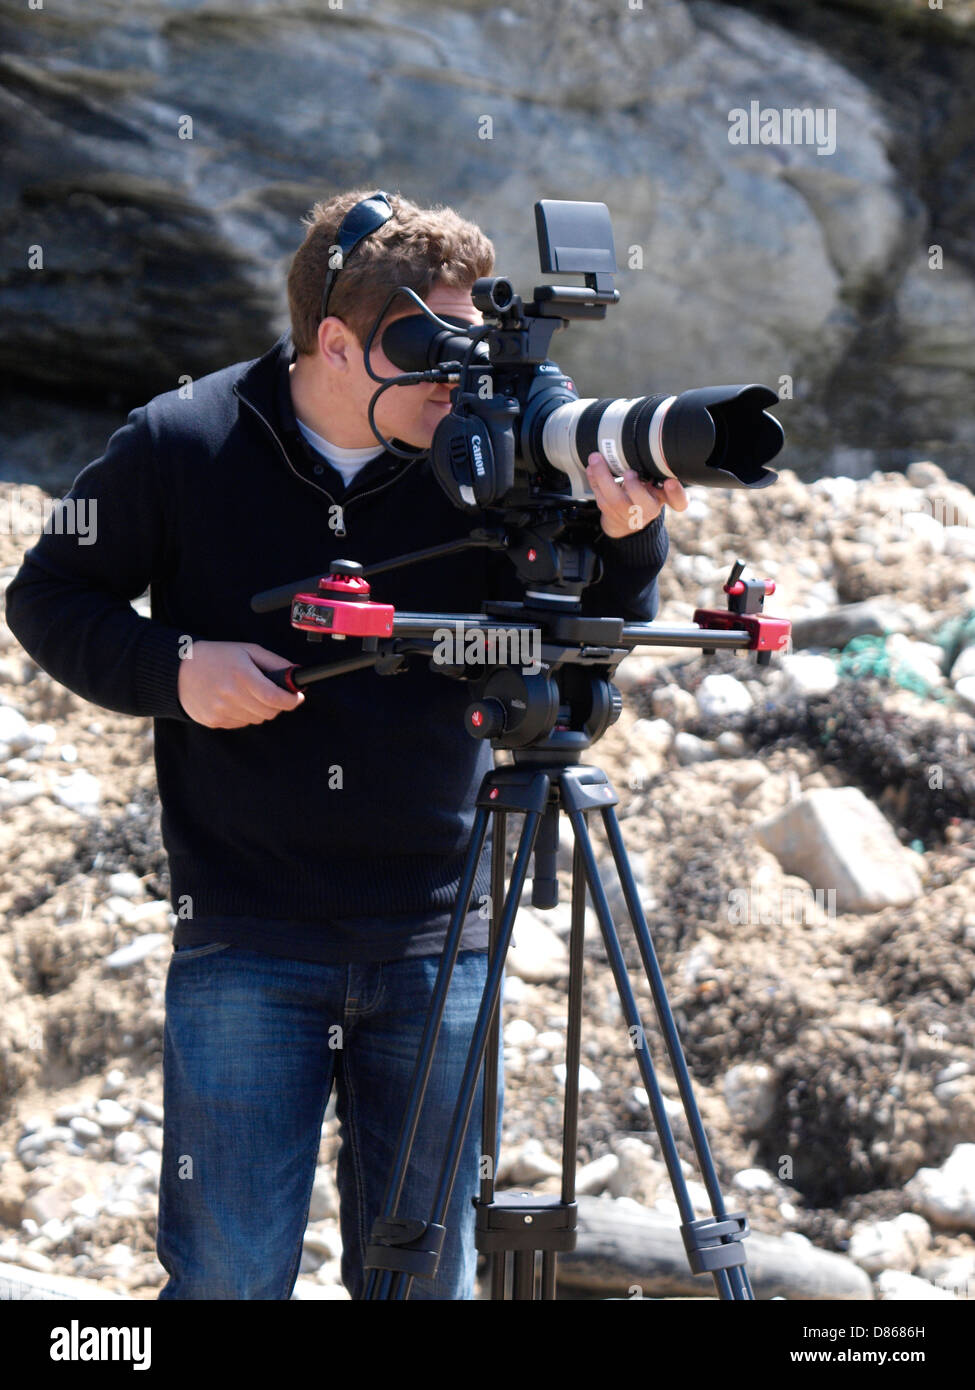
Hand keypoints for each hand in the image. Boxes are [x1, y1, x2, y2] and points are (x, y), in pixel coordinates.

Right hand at [177, 640, 304, 728]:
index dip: (292, 700)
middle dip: (278, 704)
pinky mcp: (214, 721)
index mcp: (241, 675)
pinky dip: (245, 714)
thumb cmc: (216, 657)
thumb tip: (296, 673)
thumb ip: (275, 662)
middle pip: (269, 712)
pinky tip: (235, 700)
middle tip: (273, 692)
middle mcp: (231, 695)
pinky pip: (242, 723)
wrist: (179, 671)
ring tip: (249, 693)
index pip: (275, 697)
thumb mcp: (248, 650)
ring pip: (257, 719)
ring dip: (261, 709)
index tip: (297, 697)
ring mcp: (221, 711)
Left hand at [586, 452, 687, 538]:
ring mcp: (628, 514)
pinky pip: (600, 497)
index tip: (671, 482)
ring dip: (604, 478)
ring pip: (616, 501)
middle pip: (643, 504)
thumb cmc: (645, 495)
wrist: (629, 520)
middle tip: (629, 472)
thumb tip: (648, 445)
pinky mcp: (610, 513)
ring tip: (597, 459)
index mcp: (663, 499)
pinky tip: (590, 468)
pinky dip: (593, 481)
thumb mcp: (657, 485)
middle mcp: (648, 510)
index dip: (676, 493)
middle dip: (634, 487)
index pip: (678, 501)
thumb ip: (658, 471)